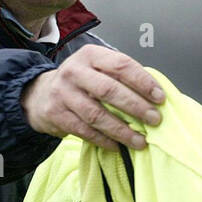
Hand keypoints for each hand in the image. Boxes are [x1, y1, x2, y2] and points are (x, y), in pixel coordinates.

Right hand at [21, 43, 163, 149]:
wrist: (42, 93)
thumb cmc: (82, 81)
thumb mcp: (98, 68)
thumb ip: (121, 77)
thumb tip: (156, 96)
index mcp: (91, 55)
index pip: (121, 65)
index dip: (143, 82)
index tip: (160, 98)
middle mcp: (75, 71)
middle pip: (109, 90)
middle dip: (136, 107)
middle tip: (155, 120)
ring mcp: (63, 93)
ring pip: (97, 115)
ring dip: (122, 130)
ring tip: (140, 141)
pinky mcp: (56, 114)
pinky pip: (84, 131)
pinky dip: (104, 140)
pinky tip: (118, 146)